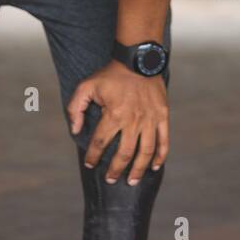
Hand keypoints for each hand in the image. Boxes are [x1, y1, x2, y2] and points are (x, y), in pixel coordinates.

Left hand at [68, 61, 169, 183]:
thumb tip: (75, 130)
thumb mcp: (86, 86)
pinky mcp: (162, 116)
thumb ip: (75, 108)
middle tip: (110, 180)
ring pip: (145, 152)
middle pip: (124, 154)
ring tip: (131, 180)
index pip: (101, 143)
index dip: (93, 156)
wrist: (138, 59)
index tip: (90, 164)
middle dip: (115, 169)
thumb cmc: (111, 74)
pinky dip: (160, 156)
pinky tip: (154, 167)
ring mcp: (150, 120)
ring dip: (138, 169)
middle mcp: (133, 121)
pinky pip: (163, 141)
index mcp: (114, 115)